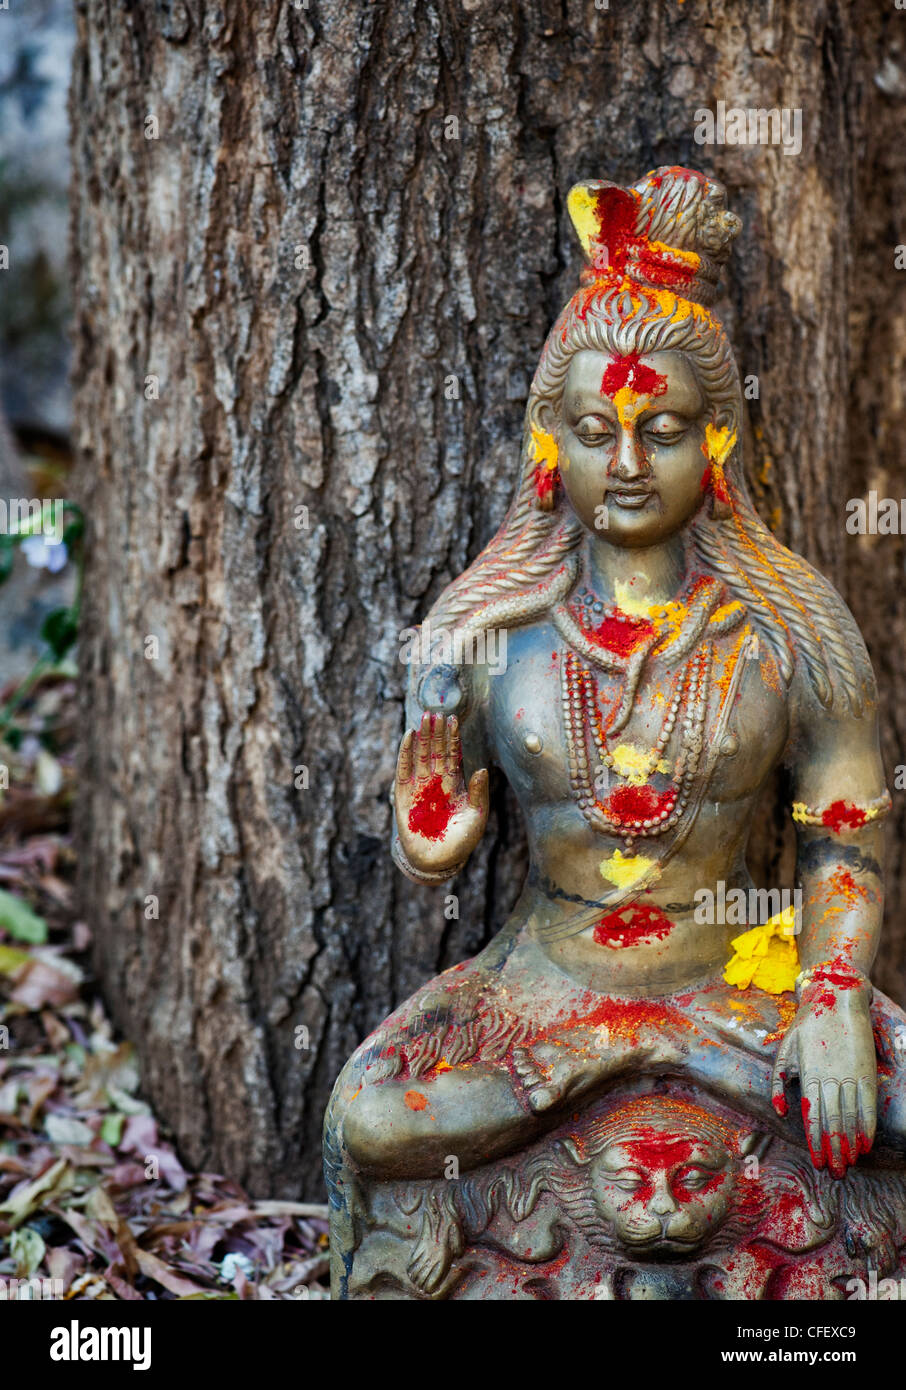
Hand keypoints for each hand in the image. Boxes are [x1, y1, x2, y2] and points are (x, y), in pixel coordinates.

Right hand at [394, 712, 488, 874]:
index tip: (454, 719)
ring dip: (422, 737)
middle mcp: (437, 782)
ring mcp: (420, 787)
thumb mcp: (476, 817)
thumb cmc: (460, 841)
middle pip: (436, 751)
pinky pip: (404, 769)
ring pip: (421, 756)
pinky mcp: (404, 795)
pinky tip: (408, 736)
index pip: (453, 755)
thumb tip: (481, 769)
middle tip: (437, 712)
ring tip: (424, 718)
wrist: (437, 861)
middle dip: (437, 732)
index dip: (453, 738)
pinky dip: (405, 753)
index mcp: (455, 785)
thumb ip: (478, 793)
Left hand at [771, 976, 876, 1177]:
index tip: (817, 1161)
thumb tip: (780, 1112)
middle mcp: (830, 1077)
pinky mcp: (866, 1069)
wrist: (835, 997)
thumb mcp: (785, 1049)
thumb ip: (779, 1081)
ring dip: (850, 1142)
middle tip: (835, 1173)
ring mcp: (850, 1074)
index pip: (812, 1116)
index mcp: (808, 1073)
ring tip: (850, 1163)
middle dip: (833, 1150)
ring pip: (850, 1116)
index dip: (815, 1142)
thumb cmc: (806, 1025)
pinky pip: (868, 1103)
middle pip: (833, 1121)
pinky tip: (866, 1142)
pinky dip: (867, 1124)